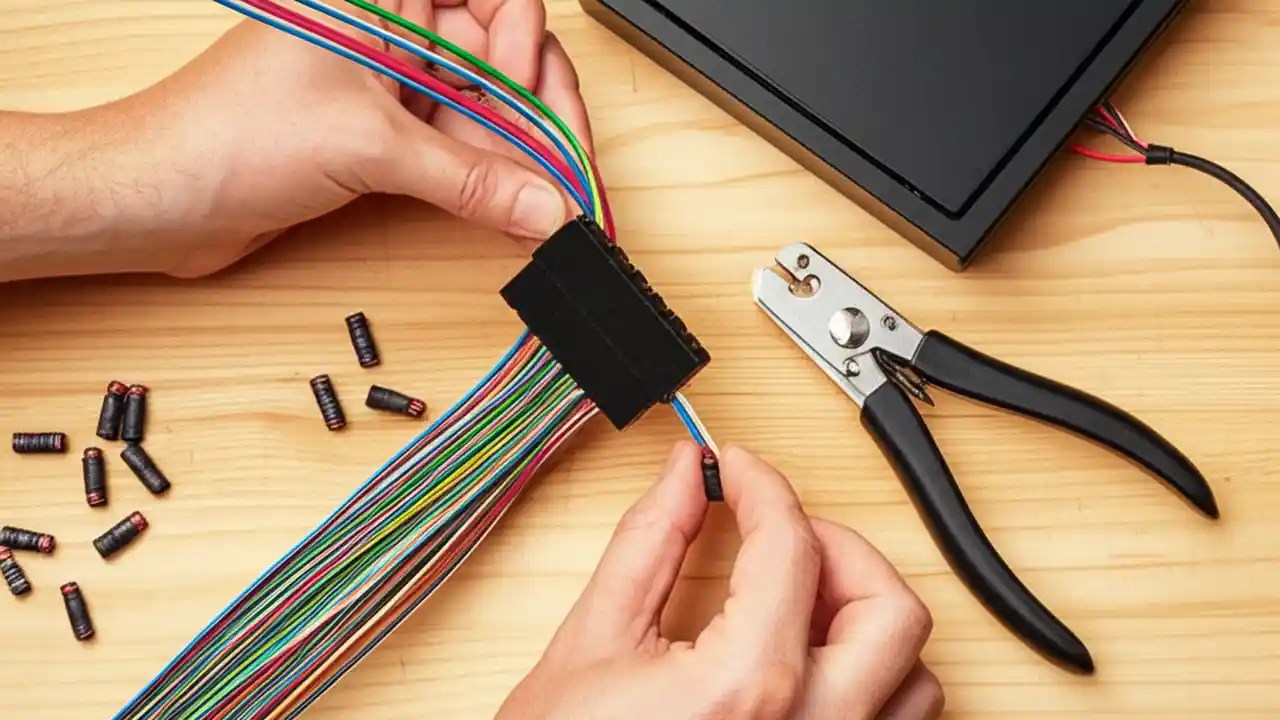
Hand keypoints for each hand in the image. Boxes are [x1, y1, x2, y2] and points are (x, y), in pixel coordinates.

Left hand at [0, 1, 588, 279]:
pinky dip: (489, 182)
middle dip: (538, 111)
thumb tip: (549, 204)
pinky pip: (457, 152)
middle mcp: (392, 34)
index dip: (523, 43)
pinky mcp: (384, 139)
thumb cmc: (226, 134)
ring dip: (520, 157)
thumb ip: (471, 179)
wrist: (162, 199)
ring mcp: (390, 88)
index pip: (493, 0)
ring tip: (551, 201)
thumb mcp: (368, 148)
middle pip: (501, 60)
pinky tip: (518, 209)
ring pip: (484, 112)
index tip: (530, 98)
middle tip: (565, 167)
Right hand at [499, 442, 943, 719]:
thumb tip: (684, 477)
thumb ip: (649, 545)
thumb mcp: (592, 645)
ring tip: (798, 598)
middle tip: (781, 532)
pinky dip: (870, 677)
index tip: (739, 470)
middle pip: (889, 611)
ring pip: (912, 675)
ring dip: (865, 618)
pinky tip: (806, 659)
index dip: (763, 486)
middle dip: (839, 548)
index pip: (792, 550)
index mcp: (744, 690)